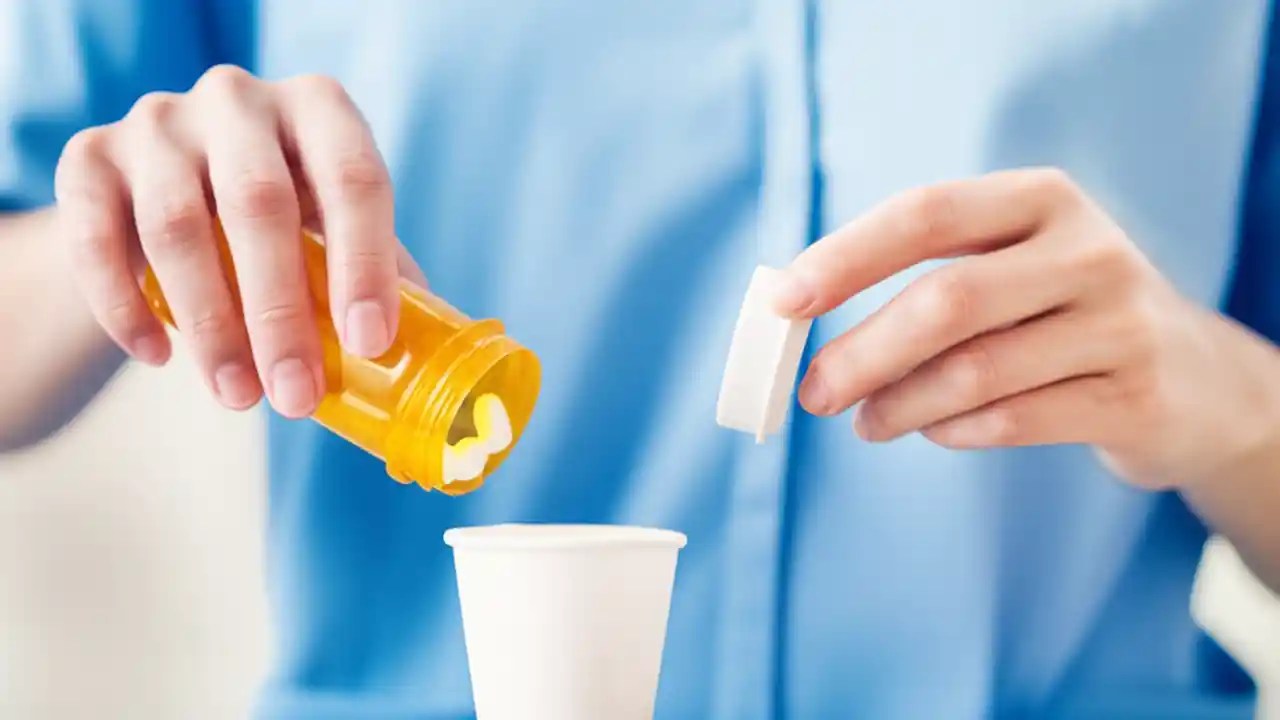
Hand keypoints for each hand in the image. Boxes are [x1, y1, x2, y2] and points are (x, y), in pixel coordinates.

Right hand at [53, 65, 426, 417]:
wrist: (165, 195)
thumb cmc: (283, 221)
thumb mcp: (335, 231)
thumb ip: (381, 277)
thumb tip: (428, 360)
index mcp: (320, 109)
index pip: (354, 179)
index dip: (365, 264)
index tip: (368, 344)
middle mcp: (238, 100)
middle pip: (260, 204)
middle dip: (281, 314)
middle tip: (296, 397)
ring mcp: (157, 122)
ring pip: (177, 226)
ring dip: (210, 326)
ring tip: (239, 397)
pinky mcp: (88, 157)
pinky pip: (97, 237)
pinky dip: (124, 306)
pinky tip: (159, 359)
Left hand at [777, 168, 1279, 489]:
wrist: (1191, 376)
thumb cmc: (1057, 312)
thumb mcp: (1010, 265)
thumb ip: (921, 277)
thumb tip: (796, 313)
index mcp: (1041, 199)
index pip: (926, 214)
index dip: (845, 257)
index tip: (782, 301)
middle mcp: (1088, 251)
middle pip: (947, 299)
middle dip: (862, 352)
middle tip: (812, 392)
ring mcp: (1119, 324)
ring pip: (976, 371)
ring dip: (900, 404)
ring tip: (865, 423)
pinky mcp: (1131, 397)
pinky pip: (1013, 420)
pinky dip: (955, 432)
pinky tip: (932, 431)